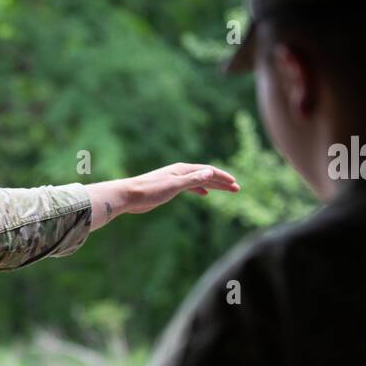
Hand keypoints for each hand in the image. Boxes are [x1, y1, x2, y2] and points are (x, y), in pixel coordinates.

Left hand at [88, 163, 239, 231]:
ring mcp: (174, 179)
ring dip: (213, 185)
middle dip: (222, 181)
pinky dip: (200, 189)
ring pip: (199, 180)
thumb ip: (193, 179)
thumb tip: (211, 172)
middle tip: (237, 189)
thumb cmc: (150, 191)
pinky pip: (190, 186)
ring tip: (226, 190)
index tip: (235, 184)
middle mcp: (180, 172)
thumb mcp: (174, 186)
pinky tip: (204, 194)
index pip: (208, 171)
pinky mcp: (168, 188)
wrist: (129, 195)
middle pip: (206, 175)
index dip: (223, 177)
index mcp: (182, 170)